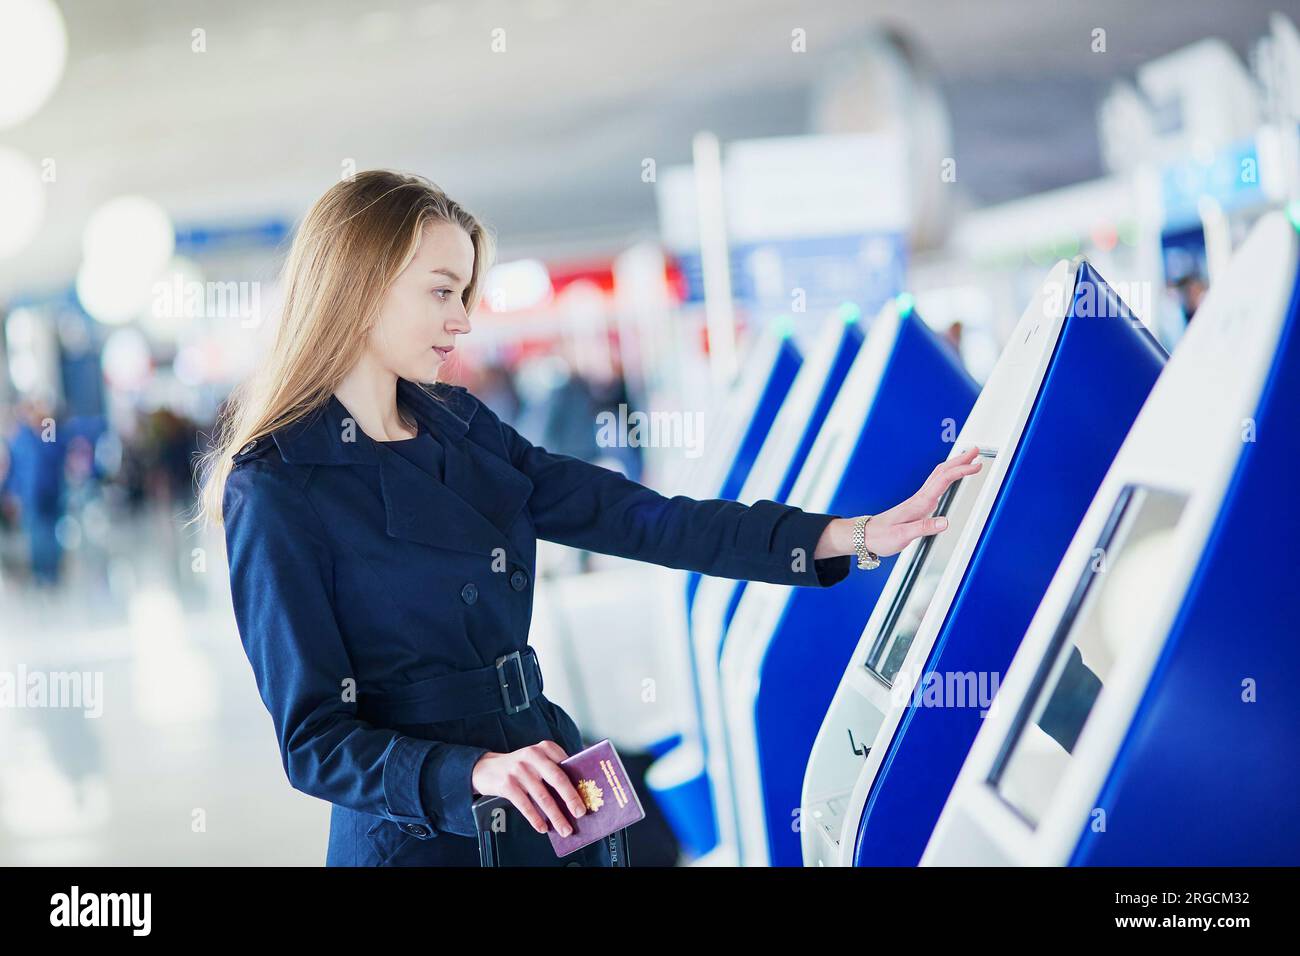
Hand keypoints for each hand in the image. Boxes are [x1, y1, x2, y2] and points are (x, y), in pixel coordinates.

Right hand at [470, 742, 586, 835]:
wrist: (486, 768)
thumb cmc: (519, 767)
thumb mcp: (537, 761)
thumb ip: (554, 770)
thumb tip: (577, 795)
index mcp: (545, 748)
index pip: (567, 765)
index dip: (578, 782)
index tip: (588, 797)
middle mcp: (533, 756)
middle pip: (557, 779)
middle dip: (571, 798)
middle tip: (581, 813)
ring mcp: (519, 770)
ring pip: (543, 797)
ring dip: (556, 816)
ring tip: (564, 829)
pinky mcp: (507, 784)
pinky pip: (525, 805)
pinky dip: (536, 819)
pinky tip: (543, 828)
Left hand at [815, 446, 982, 559]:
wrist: (867, 536)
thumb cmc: (882, 536)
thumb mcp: (903, 535)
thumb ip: (924, 528)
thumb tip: (945, 522)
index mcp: (919, 503)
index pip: (944, 480)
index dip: (961, 470)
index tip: (976, 465)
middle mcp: (920, 498)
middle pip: (942, 472)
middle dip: (960, 460)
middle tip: (975, 451)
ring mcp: (919, 500)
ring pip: (938, 475)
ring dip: (954, 465)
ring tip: (967, 458)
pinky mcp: (918, 504)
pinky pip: (935, 484)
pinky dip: (947, 476)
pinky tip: (950, 477)